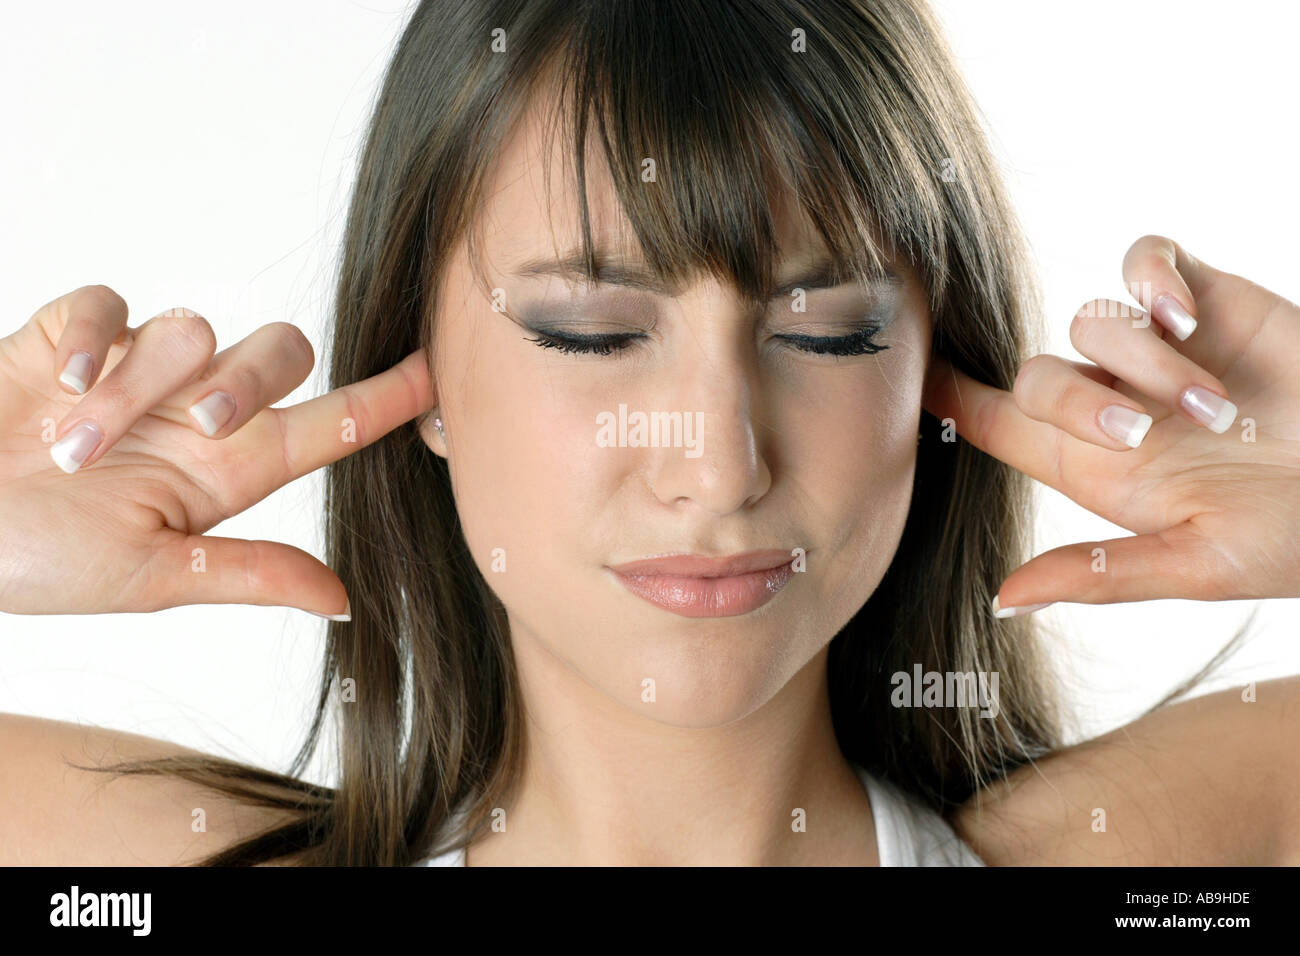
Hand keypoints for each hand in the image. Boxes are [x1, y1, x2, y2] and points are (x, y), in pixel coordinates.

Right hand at [0, 285, 432, 616]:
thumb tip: (343, 601)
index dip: (386, 400)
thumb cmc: (34, 559)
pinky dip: (87, 340)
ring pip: (191, 329)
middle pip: (280, 352)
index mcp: (222, 474)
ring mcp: (137, 371)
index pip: (327, 427)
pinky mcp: (74, 334)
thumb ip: (249, 574)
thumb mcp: (151, 577)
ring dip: (137, 388)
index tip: (439, 375)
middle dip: (249, 380)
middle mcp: (192, 414)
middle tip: (200, 426)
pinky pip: (111, 303)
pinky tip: (53, 385)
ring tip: (75, 443)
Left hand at [922, 235, 1299, 613]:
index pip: (1001, 428)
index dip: (953, 402)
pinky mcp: (1206, 301)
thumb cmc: (1294, 533)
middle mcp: (1116, 405)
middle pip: (1037, 377)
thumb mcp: (1199, 564)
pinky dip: (1151, 279)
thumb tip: (1006, 599)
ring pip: (1090, 322)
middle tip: (1148, 434)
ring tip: (1217, 407)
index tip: (910, 381)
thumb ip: (1105, 575)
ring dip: (1144, 362)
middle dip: (1077, 402)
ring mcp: (1159, 351)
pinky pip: (1144, 261)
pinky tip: (1184, 317)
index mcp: (1099, 469)